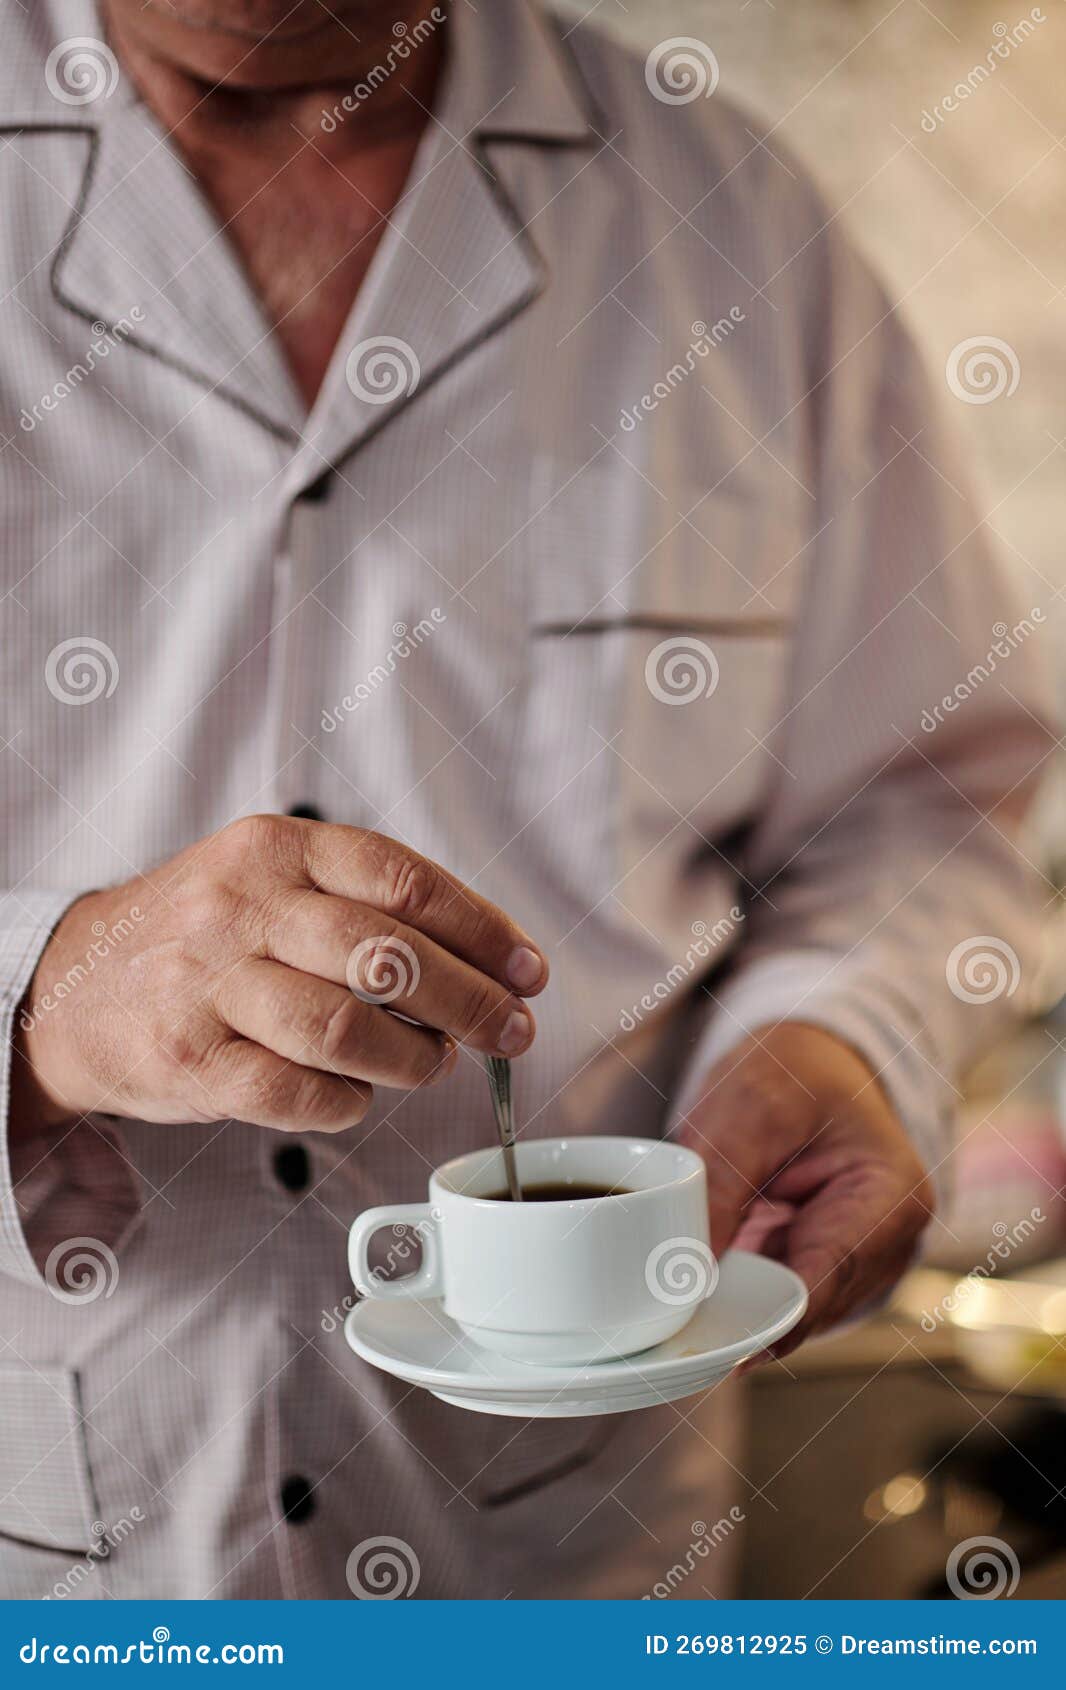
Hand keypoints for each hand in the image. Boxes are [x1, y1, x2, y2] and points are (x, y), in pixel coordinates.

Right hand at [14, 815, 546, 1135]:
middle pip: (386, 956)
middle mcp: (239, 907)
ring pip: (344, 1029)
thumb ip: (365, 905)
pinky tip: (358, 1096)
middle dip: (470, 1001)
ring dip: (412, 1059)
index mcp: (276, 849)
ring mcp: (207, 985)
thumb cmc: (205, 937)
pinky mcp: (188, 1060)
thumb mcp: (271, 881)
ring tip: (434, 1064)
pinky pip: (295, 1092)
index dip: (483, 931)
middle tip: (512, 1031)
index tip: (528, 970)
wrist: (75, 986)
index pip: (403, 881)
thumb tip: (487, 961)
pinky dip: (346, 1103)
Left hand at [679, 1023, 933, 1360]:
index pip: (833, 1275)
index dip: (778, 1316)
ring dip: (743, 1302)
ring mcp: (860, 1259)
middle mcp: (889, 1240)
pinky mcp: (823, 1264)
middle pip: (814, 1305)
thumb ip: (723, 1185)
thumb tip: (694, 1269)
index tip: (731, 1348)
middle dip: (751, 1312)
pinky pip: (781, 1295)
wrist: (801, 1062)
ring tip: (687, 1293)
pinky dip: (743, 1291)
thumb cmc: (790, 1071)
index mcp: (893, 1196)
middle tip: (683, 1320)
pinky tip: (704, 1283)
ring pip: (794, 1309)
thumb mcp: (749, 1107)